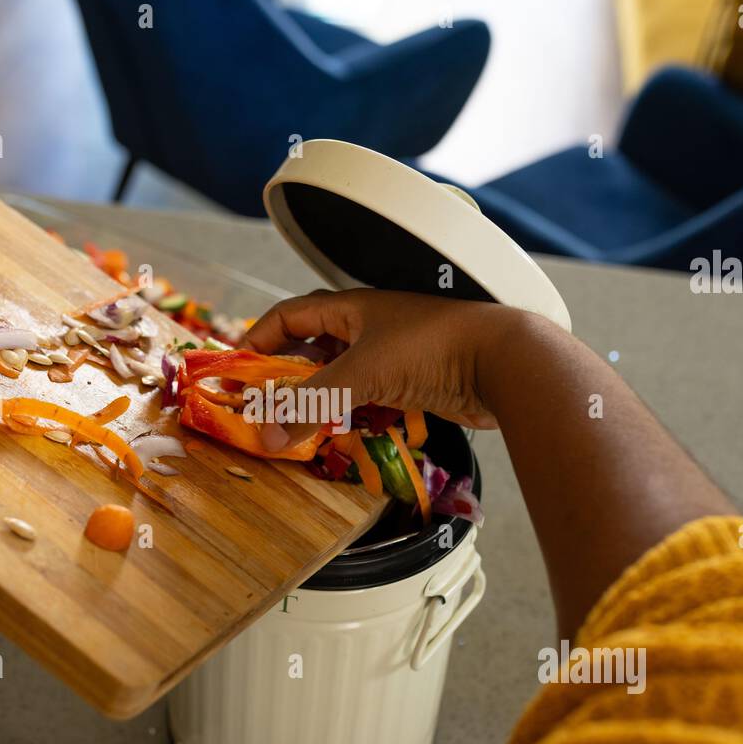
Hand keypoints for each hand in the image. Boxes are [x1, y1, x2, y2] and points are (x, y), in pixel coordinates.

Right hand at [239, 288, 514, 448]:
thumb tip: (265, 435)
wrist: (505, 362)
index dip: (260, 337)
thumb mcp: (361, 373)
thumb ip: (311, 406)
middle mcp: (371, 327)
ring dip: (320, 400)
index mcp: (353, 307)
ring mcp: (395, 356)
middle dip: (287, 376)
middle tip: (262, 408)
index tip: (237, 368)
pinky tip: (340, 436)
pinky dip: (351, 417)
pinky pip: (370, 400)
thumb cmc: (434, 348)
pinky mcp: (415, 384)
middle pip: (314, 348)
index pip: (291, 315)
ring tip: (294, 428)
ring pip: (343, 378)